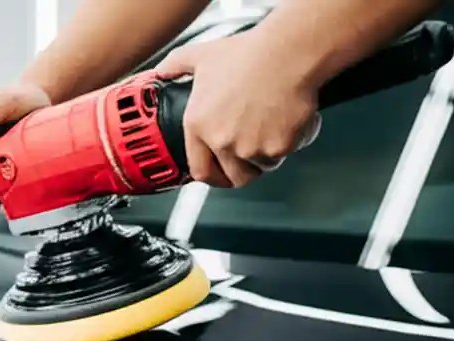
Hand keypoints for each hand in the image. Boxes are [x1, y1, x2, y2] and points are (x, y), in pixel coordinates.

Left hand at [154, 30, 322, 187]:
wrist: (287, 51)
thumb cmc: (248, 53)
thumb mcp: (201, 55)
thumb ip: (175, 65)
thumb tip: (162, 71)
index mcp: (198, 125)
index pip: (200, 170)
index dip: (213, 175)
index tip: (222, 173)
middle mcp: (220, 141)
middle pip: (234, 176)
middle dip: (245, 168)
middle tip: (254, 152)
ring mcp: (249, 147)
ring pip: (262, 166)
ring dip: (268, 153)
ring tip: (272, 124)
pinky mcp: (277, 147)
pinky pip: (285, 153)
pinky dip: (291, 140)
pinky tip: (290, 116)